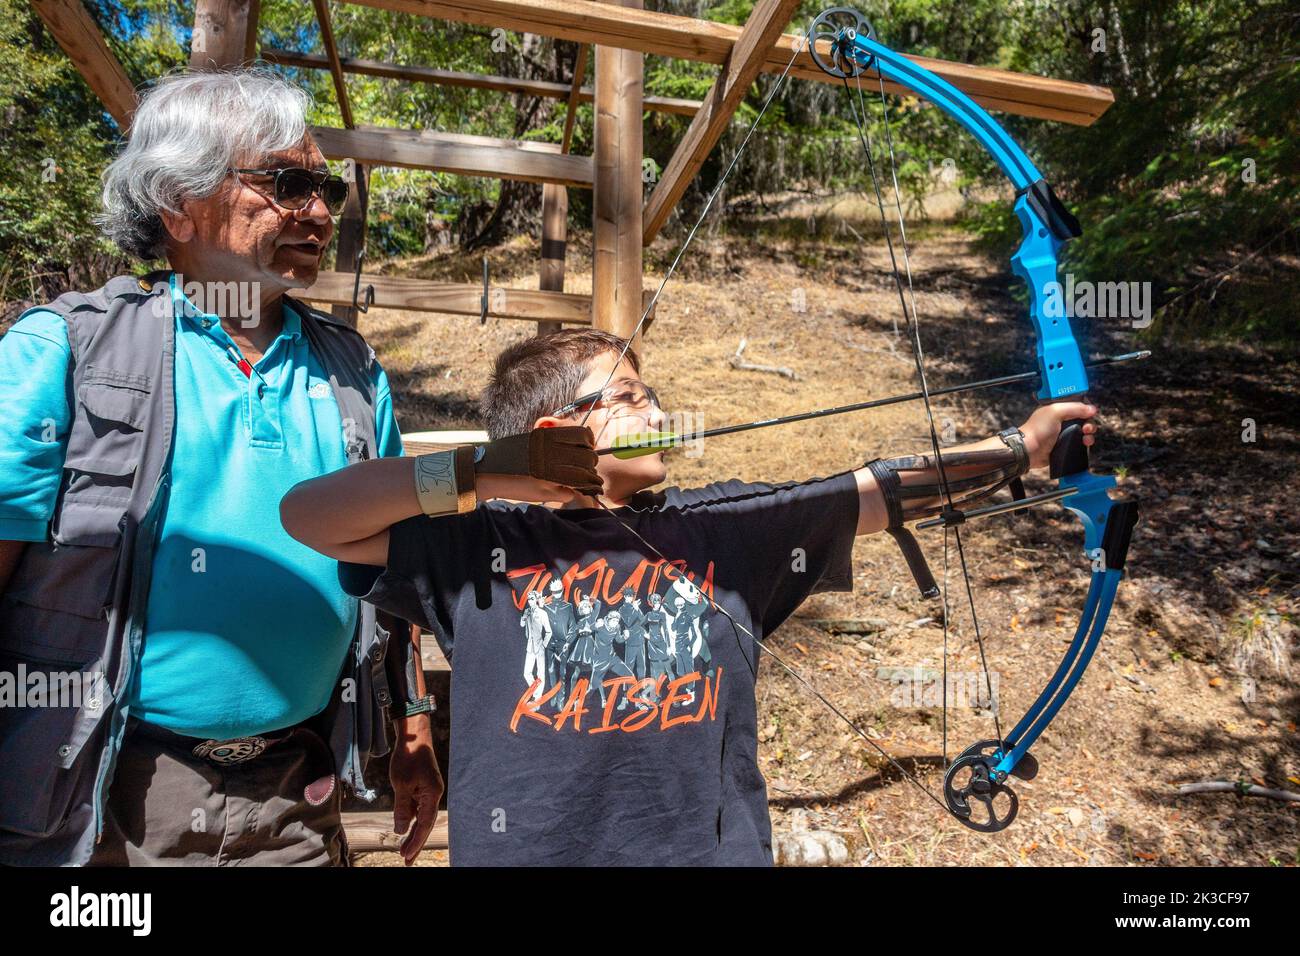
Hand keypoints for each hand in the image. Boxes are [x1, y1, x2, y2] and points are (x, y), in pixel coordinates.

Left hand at [389, 715, 443, 865]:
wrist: (414, 736)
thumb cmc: (409, 757)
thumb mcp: (401, 785)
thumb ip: (402, 808)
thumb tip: (401, 830)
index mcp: (432, 794)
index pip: (424, 824)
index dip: (415, 841)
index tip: (406, 856)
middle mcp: (433, 795)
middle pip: (425, 824)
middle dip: (416, 842)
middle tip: (407, 860)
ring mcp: (428, 791)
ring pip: (421, 817)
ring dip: (412, 832)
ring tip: (403, 850)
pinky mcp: (422, 787)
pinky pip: (417, 807)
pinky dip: (410, 818)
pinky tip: (403, 828)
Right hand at [477, 426, 602, 496]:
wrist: (487, 472)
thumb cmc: (508, 454)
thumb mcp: (531, 440)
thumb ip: (551, 441)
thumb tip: (576, 444)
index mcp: (546, 437)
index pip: (581, 436)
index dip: (589, 442)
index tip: (588, 446)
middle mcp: (550, 453)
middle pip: (586, 458)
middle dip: (590, 462)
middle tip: (586, 466)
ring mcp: (550, 473)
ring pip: (582, 477)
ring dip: (584, 479)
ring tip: (578, 479)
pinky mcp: (546, 491)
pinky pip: (569, 493)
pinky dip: (568, 492)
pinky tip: (560, 490)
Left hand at [1020, 401, 1098, 469]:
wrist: (1029, 450)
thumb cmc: (1038, 430)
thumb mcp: (1056, 412)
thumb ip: (1075, 408)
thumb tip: (1092, 409)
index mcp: (1058, 408)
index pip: (1077, 404)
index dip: (1086, 408)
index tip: (1090, 413)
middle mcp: (1062, 419)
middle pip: (1083, 417)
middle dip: (1089, 422)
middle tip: (1087, 428)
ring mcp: (1064, 432)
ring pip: (1084, 430)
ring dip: (1090, 433)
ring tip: (1087, 437)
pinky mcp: (1066, 444)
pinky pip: (1081, 441)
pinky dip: (1086, 441)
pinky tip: (1085, 443)